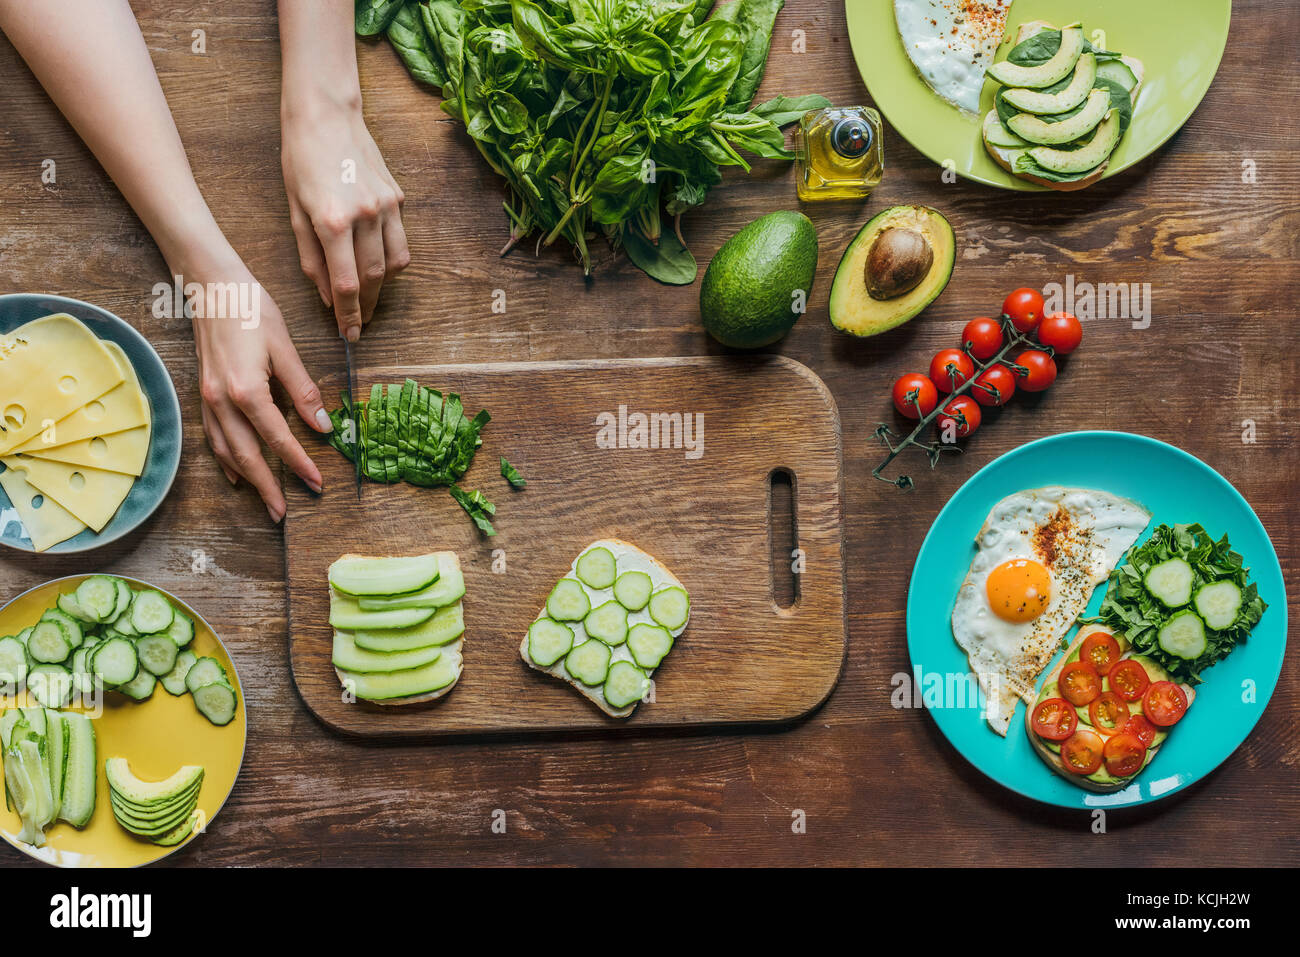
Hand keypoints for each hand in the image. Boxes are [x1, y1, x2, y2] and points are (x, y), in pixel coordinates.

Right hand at [188, 255, 331, 520]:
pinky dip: (224, 458)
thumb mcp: (286, 348)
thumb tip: (322, 425)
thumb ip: (303, 390)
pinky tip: (235, 473)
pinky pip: (212, 436)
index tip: (317, 483)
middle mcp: (222, 400)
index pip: (278, 438)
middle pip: (246, 455)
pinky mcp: (203, 393)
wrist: (213, 286)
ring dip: (246, 478)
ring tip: (264, 501)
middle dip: (267, 487)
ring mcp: (208, 399)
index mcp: (247, 390)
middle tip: (283, 513)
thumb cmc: (252, 310)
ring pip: (226, 450)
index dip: (299, 463)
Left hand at [281, 99, 408, 340]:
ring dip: (382, 287)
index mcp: (332, 221)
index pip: (345, 284)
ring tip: (368, 298)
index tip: (349, 335)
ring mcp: (386, 206)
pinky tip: (376, 265)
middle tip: (359, 325)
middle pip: (373, 279)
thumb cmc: (300, 161)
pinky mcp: (398, 198)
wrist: (325, 115)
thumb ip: (312, 259)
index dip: (348, 315)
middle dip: (365, 307)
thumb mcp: (295, 212)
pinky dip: (391, 261)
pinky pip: (400, 241)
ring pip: (394, 264)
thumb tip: (327, 296)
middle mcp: (365, 216)